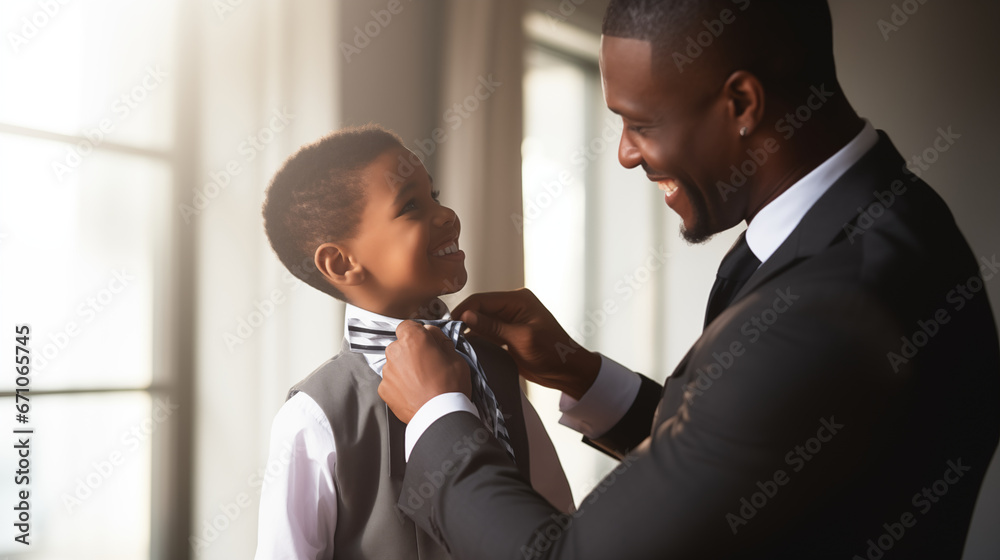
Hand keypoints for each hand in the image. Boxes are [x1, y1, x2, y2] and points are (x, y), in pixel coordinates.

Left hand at [379, 321, 471, 423]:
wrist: (441, 417)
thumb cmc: (451, 386)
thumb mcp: (456, 356)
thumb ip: (439, 339)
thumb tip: (430, 332)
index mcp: (413, 339)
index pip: (407, 325)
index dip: (417, 333)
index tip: (425, 342)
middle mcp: (395, 352)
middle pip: (400, 345)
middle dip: (410, 351)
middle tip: (427, 364)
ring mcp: (387, 371)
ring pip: (394, 363)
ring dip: (404, 368)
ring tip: (421, 382)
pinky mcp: (384, 389)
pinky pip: (391, 381)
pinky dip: (399, 385)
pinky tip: (414, 392)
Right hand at [452, 288, 600, 399]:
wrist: (566, 371)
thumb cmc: (552, 352)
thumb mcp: (520, 338)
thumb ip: (492, 327)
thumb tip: (466, 315)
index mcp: (518, 300)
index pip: (482, 300)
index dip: (464, 310)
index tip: (450, 325)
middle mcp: (512, 307)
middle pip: (479, 309)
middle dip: (464, 321)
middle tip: (448, 335)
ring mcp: (509, 321)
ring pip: (481, 322)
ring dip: (470, 332)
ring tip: (453, 342)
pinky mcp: (507, 335)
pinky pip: (487, 333)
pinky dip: (478, 340)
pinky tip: (467, 348)